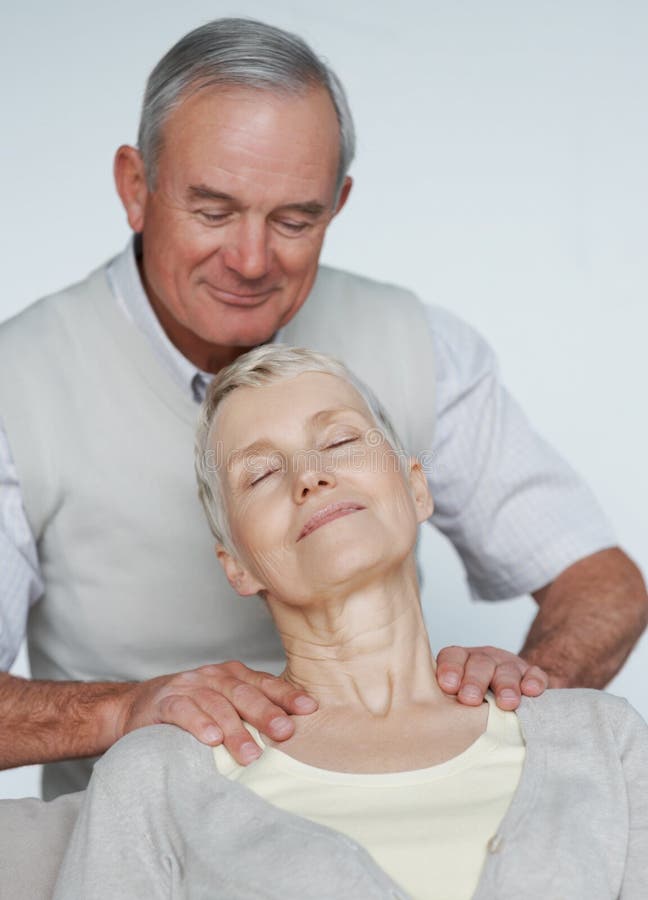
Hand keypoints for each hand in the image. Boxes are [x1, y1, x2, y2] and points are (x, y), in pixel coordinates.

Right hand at [112, 660, 317, 764]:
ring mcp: (187, 687)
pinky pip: (183, 711)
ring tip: (250, 754)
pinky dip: (198, 724)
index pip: (264, 683)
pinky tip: (211, 740)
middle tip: (284, 733)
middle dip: (265, 713)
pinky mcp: (164, 702)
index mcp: (232, 675)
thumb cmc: (193, 710)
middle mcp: (212, 677)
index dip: (286, 695)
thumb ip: (252, 711)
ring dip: (235, 730)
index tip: (309, 709)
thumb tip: (294, 731)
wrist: (138, 707)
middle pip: (243, 693)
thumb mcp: (225, 705)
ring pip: (216, 705)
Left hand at [436, 645, 548, 709]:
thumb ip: (443, 705)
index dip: (450, 669)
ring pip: (507, 670)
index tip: (448, 686)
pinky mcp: (531, 676)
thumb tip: (424, 726)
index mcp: (460, 662)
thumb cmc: (472, 705)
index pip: (452, 657)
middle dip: (475, 681)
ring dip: (506, 686)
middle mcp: (484, 660)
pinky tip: (531, 690)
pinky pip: (534, 675)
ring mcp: (508, 666)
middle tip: (471, 699)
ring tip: (506, 703)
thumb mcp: (454, 701)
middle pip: (479, 664)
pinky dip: (534, 681)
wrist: (509, 698)